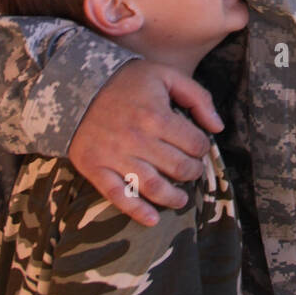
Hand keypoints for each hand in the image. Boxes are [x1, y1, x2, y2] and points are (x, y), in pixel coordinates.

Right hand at [68, 59, 223, 226]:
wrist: (77, 86)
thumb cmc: (127, 81)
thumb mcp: (165, 75)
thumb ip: (197, 97)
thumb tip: (217, 128)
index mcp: (156, 116)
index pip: (195, 144)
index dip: (202, 148)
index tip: (198, 148)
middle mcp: (137, 140)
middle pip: (179, 168)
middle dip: (192, 172)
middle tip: (191, 170)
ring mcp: (115, 156)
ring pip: (154, 188)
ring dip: (174, 197)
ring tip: (181, 198)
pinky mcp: (95, 168)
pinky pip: (118, 197)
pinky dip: (138, 212)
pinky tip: (153, 219)